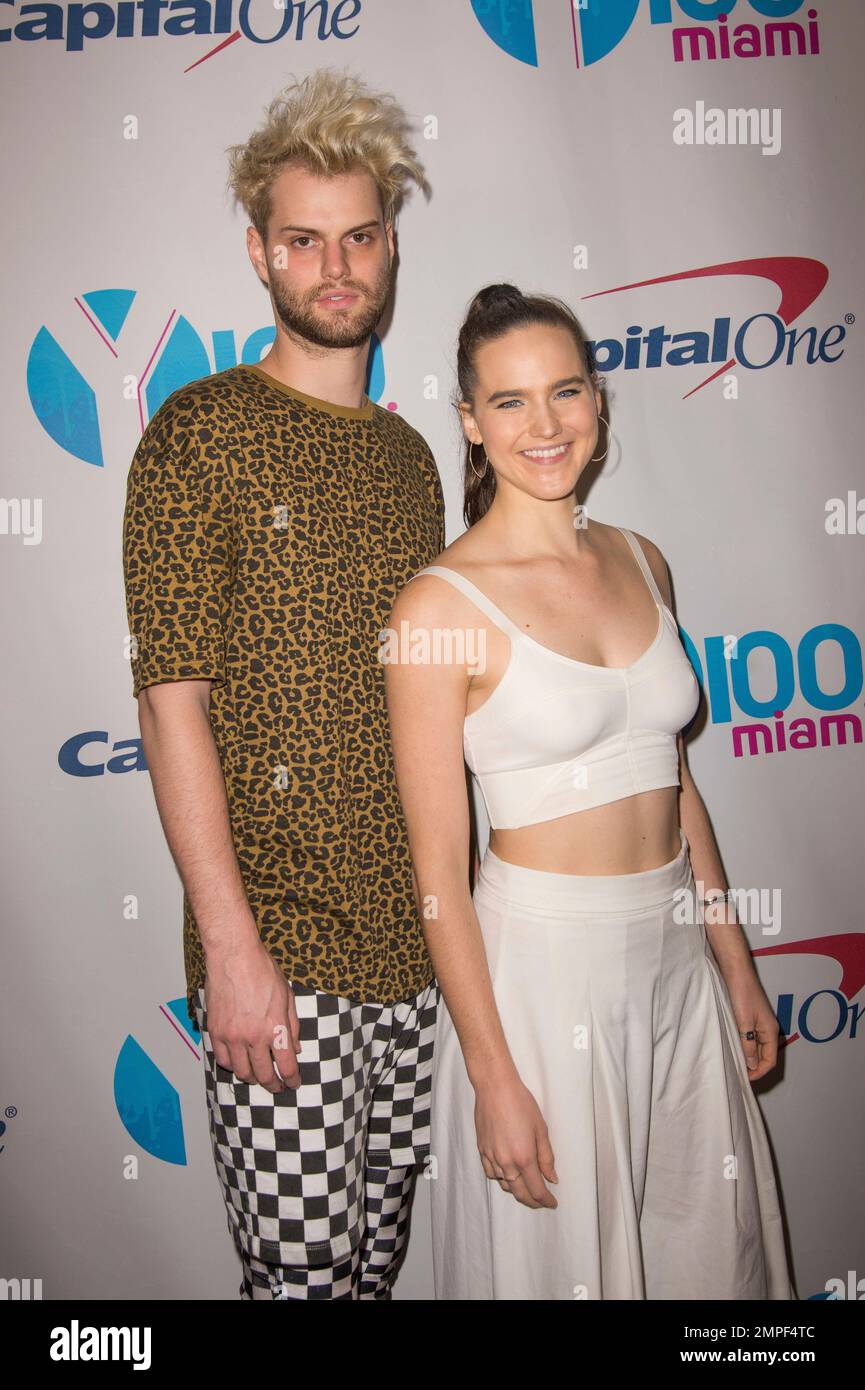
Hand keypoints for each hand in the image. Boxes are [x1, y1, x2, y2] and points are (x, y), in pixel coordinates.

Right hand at [204, 943, 302, 1092]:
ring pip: (241, 1071)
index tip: (293, 1084)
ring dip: (252, 1077)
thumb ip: (293, 1025)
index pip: (286, 1066)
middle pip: (263, 1075)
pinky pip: (222, 1058)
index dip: (291, 1080)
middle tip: (278, 1087)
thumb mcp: (287, 996)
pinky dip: (231, 1065)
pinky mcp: (215, 1031)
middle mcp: (253, 1037)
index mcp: (275, 1028)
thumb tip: (296, 1048)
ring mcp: (231, 1036)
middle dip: (273, 1085)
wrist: (234, 956)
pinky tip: (238, 1062)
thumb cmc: (262, 970)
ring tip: (258, 1075)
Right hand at [474, 1073, 558, 1208]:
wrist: (494, 1088)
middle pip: (520, 1193)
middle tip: (541, 1201)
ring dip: (517, 1191)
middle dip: (532, 1201)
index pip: (536, 1190)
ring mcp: (492, 1157)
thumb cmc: (521, 1103)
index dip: (546, 1200)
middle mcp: (506, 1162)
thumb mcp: (541, 1129)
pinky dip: (501, 1180)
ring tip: (527, 1188)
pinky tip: (507, 1175)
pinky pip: (491, 1174)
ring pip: (504, 1185)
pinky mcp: (482, 1150)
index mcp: (524, 1158)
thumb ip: (546, 1157)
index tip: (552, 1202)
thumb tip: (551, 1178)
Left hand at [723, 966, 780, 1082]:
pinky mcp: (749, 1015)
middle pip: (763, 1054)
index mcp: (770, 1031)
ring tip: (733, 1062)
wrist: (735, 969)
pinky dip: (742, 1044)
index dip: (759, 1072)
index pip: (769, 1060)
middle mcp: (767, 1028)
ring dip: (747, 1055)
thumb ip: (748, 1045)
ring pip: (755, 1046)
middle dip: (753, 1066)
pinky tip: (731, 1045)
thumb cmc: (741, 993)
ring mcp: (759, 1021)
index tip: (744, 1079)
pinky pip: (749, 1036)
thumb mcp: (744, 1023)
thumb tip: (752, 1065)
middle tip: (737, 1073)